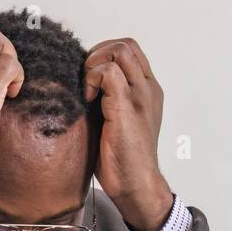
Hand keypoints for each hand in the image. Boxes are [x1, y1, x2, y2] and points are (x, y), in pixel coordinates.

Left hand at [84, 37, 171, 230]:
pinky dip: (91, 79)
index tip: (89, 78)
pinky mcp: (127, 107)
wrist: (137, 185)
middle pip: (125, 45)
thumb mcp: (119, 122)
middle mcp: (148, 89)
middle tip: (85, 81)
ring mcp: (140, 96)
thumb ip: (109, 101)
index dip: (105, 55)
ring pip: (119, 51)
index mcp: (148, 91)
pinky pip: (108, 73)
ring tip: (87, 90)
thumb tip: (82, 89)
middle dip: (98, 55)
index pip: (130, 51)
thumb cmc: (123, 160)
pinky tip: (86, 100)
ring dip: (94, 64)